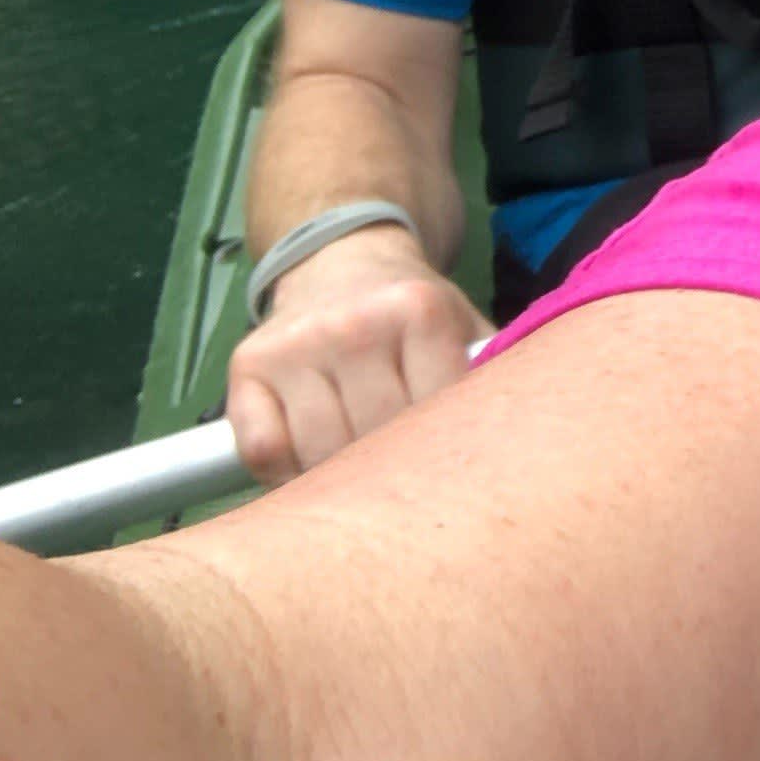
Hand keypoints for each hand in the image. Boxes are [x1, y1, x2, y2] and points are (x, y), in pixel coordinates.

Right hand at [223, 225, 489, 483]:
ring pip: (319, 450)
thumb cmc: (414, 315)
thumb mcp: (464, 325)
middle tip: (408, 494)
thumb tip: (512, 443)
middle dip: (395, 474)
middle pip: (377, 437)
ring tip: (362, 486)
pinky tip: (311, 474)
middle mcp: (352, 324)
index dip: (446, 453)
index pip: (436, 409)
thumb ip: (494, 371)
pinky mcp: (246, 365)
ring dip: (339, 481)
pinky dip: (285, 476)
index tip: (451, 474)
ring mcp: (295, 345)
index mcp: (418, 310)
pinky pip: (265, 449)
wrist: (343, 266)